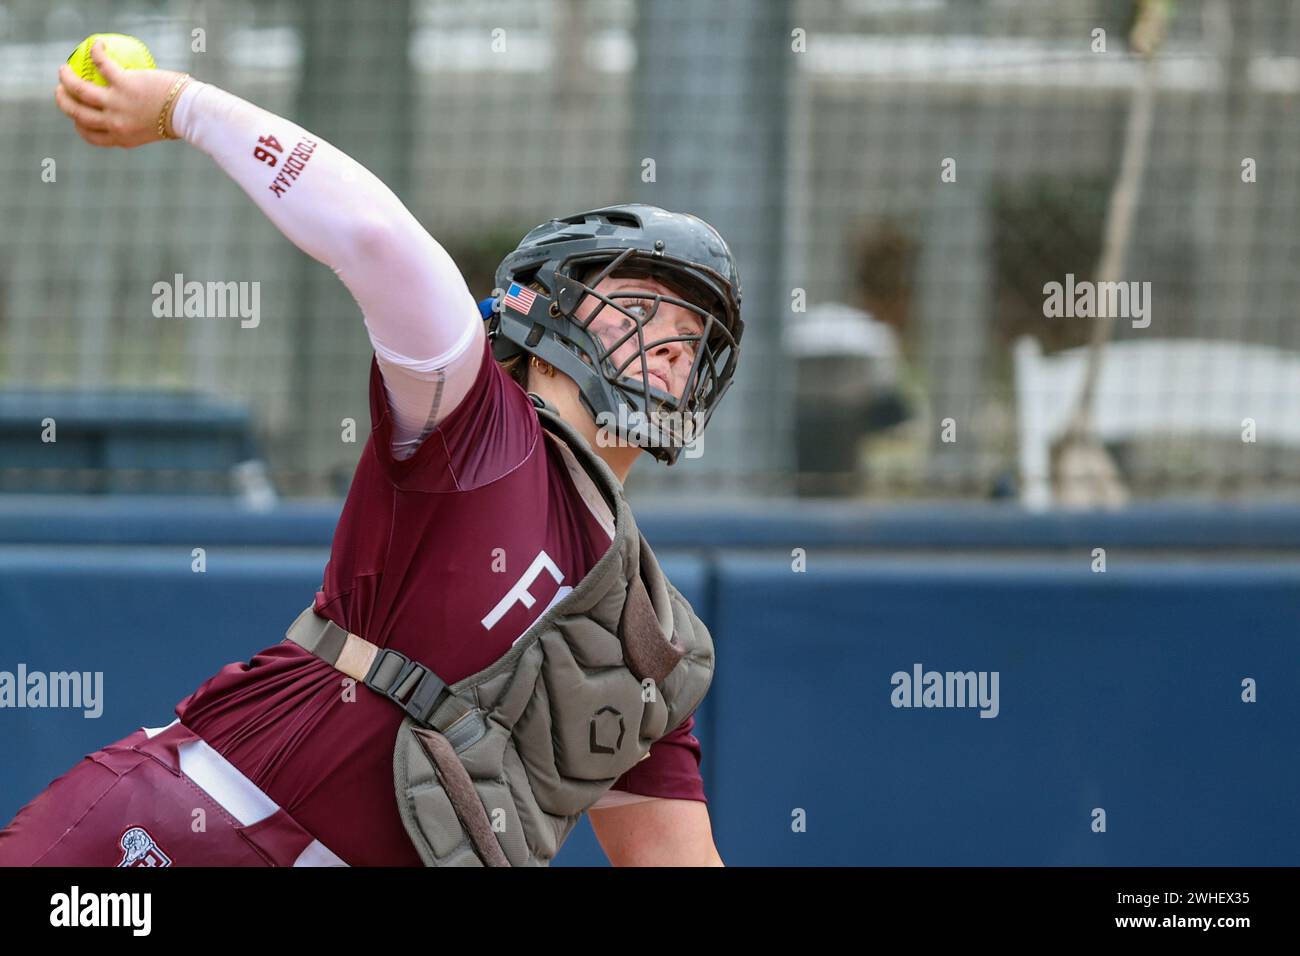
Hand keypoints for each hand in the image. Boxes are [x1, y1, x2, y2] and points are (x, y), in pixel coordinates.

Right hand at [54, 39, 187, 147]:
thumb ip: (141, 125)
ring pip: (80, 90)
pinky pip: (102, 64)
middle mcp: (115, 124)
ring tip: (64, 69)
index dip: (79, 126)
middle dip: (63, 103)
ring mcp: (117, 104)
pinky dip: (97, 52)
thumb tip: (140, 113)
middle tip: (60, 90)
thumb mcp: (156, 129)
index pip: (91, 136)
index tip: (76, 119)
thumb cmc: (180, 119)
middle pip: (78, 114)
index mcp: (122, 138)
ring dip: (66, 79)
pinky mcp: (124, 84)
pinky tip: (98, 45)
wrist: (190, 112)